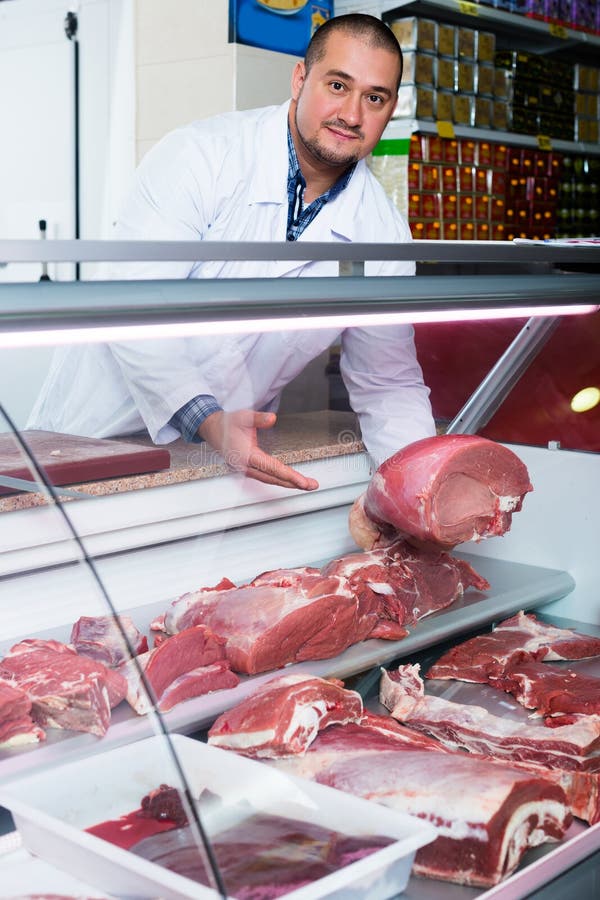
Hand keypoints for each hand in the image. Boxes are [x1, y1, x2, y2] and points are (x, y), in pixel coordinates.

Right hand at [198, 409, 318, 490]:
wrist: (212, 430)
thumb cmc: (228, 423)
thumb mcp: (244, 416)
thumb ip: (259, 418)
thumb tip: (272, 418)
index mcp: (246, 455)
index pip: (272, 468)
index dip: (290, 476)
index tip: (303, 482)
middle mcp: (245, 466)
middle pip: (274, 478)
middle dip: (294, 483)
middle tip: (312, 485)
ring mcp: (245, 470)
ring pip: (270, 480)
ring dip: (288, 484)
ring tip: (305, 485)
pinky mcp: (247, 470)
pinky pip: (265, 478)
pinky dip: (279, 480)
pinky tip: (290, 481)